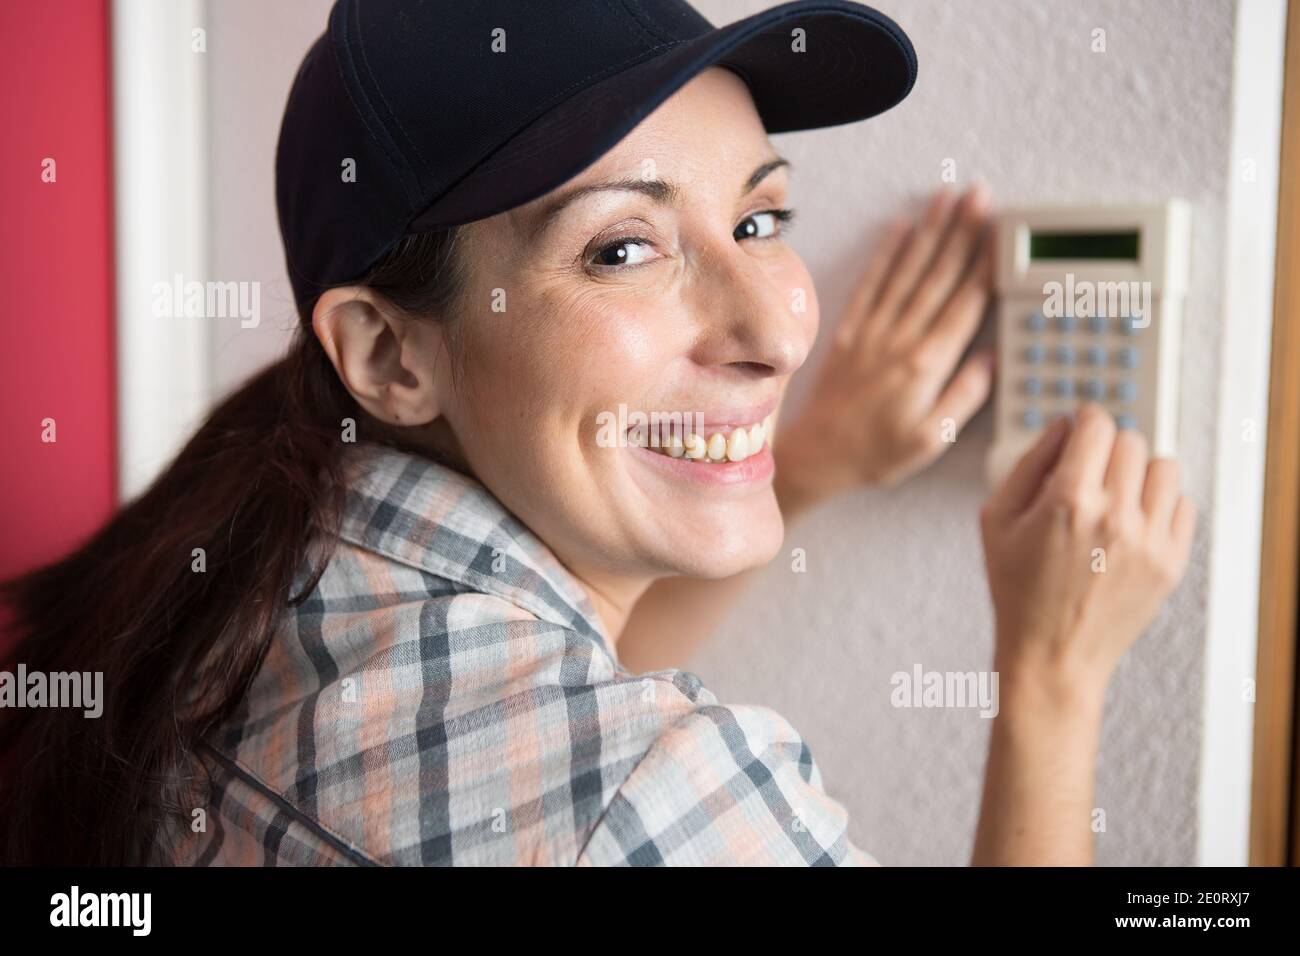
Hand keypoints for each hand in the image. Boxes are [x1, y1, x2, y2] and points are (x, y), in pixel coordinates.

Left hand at [775, 186, 994, 514]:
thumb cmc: (878, 453)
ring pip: (907, 271)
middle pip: (938, 276)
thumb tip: (990, 356)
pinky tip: (901, 226)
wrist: (818, 456)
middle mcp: (899, 339)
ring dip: (930, 231)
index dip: (984, 262)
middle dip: (962, 231)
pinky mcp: (848, 331)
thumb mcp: (932, 438)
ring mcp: (872, 331)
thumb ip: (964, 395)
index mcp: (927, 365)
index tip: (1000, 229)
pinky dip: (886, 253)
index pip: (964, 302)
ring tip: (948, 197)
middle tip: (979, 194)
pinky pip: (870, 284)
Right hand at [979, 405, 1195, 707]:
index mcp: (1068, 500)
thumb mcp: (997, 519)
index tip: (1082, 426)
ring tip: (1117, 493)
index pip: (1097, 425)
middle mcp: (1115, 516)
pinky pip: (1184, 506)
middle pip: (1131, 441)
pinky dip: (1161, 504)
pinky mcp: (1170, 563)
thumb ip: (1028, 463)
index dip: (1086, 419)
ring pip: (1164, 468)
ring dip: (1139, 471)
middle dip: (1107, 446)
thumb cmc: (1017, 591)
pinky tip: (1134, 520)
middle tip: (1090, 468)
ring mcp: (1149, 541)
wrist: (1052, 655)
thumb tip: (1062, 427)